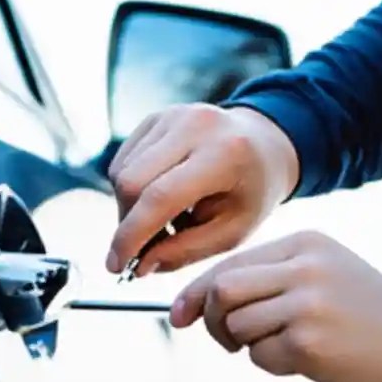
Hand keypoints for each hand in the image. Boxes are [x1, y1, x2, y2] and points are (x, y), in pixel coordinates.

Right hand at [106, 104, 298, 275]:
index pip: (160, 196)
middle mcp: (195, 125)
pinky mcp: (156, 116)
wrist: (264, 146)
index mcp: (224, 153)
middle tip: (138, 248)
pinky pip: (123, 160)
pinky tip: (156, 198)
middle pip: (131, 182)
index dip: (132, 235)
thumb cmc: (251, 193)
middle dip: (127, 223)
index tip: (117, 265)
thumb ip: (187, 250)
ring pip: (122, 172)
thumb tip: (140, 266)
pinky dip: (130, 189)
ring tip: (161, 221)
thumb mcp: (233, 232)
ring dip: (129, 207)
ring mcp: (172, 115)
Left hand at [170, 231, 381, 381]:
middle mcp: (304, 266)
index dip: (197, 292)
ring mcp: (307, 302)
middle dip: (213, 320)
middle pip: (223, 288)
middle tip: (230, 340)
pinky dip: (271, 364)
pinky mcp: (309, 341)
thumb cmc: (367, 314)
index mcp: (305, 243)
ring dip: (246, 345)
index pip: (230, 261)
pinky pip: (260, 355)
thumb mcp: (322, 274)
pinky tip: (305, 361)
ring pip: (236, 323)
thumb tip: (195, 302)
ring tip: (281, 348)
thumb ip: (268, 278)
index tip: (181, 316)